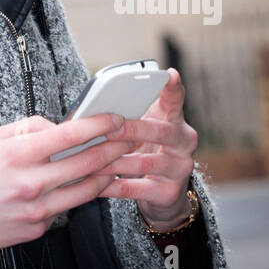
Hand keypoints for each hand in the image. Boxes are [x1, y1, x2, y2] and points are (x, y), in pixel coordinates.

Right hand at [0, 111, 133, 268]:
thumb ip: (25, 129)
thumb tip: (55, 127)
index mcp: (17, 155)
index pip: (69, 135)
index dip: (98, 124)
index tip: (114, 117)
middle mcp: (30, 184)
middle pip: (86, 163)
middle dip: (113, 148)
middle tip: (127, 138)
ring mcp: (36, 211)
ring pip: (85, 190)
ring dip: (105, 174)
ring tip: (115, 162)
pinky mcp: (37, 230)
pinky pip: (63, 208)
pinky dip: (73, 195)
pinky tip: (77, 185)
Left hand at [97, 68, 198, 228]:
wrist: (162, 194)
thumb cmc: (145, 150)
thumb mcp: (141, 130)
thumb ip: (125, 116)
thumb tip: (85, 111)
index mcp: (174, 120)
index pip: (175, 99)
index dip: (173, 87)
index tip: (169, 74)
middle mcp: (183, 142)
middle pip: (160, 131)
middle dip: (133, 130)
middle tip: (109, 131)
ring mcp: (179, 168)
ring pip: (144, 162)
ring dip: (114, 162)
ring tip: (91, 161)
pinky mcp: (169, 193)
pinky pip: (135, 188)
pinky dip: (112, 186)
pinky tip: (96, 185)